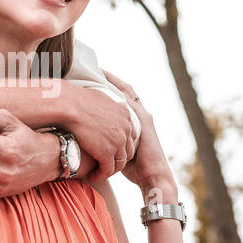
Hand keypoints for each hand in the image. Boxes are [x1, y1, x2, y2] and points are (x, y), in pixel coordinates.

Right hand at [65, 84, 137, 181]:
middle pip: (128, 151)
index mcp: (125, 115)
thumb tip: (104, 105)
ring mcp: (118, 142)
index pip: (130, 136)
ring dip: (109, 170)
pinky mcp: (107, 153)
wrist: (68, 105)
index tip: (110, 150)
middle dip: (117, 160)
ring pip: (119, 163)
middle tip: (106, 164)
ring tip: (99, 173)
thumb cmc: (77, 99)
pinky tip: (92, 176)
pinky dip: (100, 175)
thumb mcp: (100, 97)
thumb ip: (107, 105)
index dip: (121, 145)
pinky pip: (107, 170)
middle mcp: (126, 128)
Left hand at [101, 71, 175, 198]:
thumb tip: (90, 140)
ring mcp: (142, 116)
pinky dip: (118, 90)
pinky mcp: (143, 121)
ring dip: (113, 81)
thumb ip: (109, 140)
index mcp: (134, 120)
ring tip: (98, 69)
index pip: (120, 98)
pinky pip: (129, 100)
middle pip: (123, 90)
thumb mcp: (118, 150)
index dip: (108, 87)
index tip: (93, 77)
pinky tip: (107, 83)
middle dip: (110, 79)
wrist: (153, 176)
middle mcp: (139, 114)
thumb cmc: (135, 168)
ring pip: (126, 92)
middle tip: (95, 67)